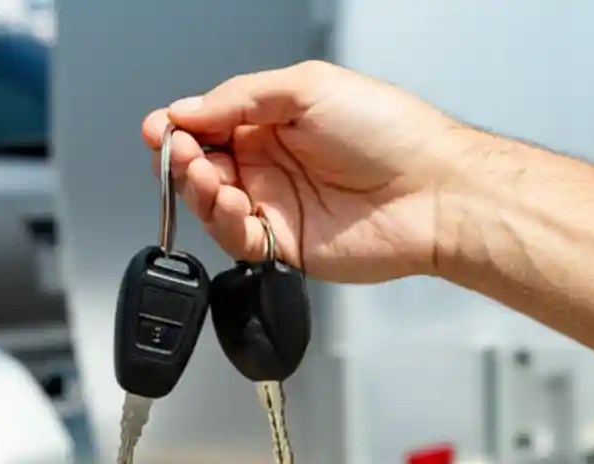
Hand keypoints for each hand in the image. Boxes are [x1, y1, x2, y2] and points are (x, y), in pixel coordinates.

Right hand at [142, 60, 474, 282]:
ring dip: (200, 190)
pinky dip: (225, 224)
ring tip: (212, 177)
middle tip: (181, 152)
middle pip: (200, 166)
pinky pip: (234, 240)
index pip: (207, 124)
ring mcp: (274, 205)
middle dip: (182, 159)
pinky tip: (237, 206)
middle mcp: (268, 164)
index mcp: (272, 122)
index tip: (160, 128)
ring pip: (211, 204)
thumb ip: (241, 98)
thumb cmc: (392, 133)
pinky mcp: (281, 245)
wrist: (433, 192)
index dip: (179, 127)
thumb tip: (186, 110)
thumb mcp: (309, 88)